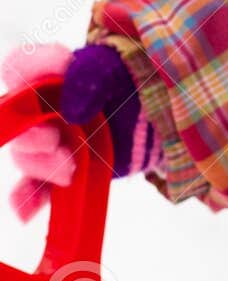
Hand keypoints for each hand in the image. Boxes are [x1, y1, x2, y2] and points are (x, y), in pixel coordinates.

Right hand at [1, 40, 152, 220]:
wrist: (156, 115)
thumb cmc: (128, 84)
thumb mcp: (114, 71)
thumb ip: (89, 79)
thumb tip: (69, 108)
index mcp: (52, 75)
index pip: (20, 68)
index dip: (27, 73)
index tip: (53, 80)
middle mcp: (43, 110)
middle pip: (19, 124)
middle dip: (32, 136)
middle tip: (54, 141)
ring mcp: (52, 143)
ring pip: (28, 158)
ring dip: (41, 167)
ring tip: (70, 171)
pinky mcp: (63, 170)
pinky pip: (36, 189)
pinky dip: (28, 200)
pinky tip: (27, 212)